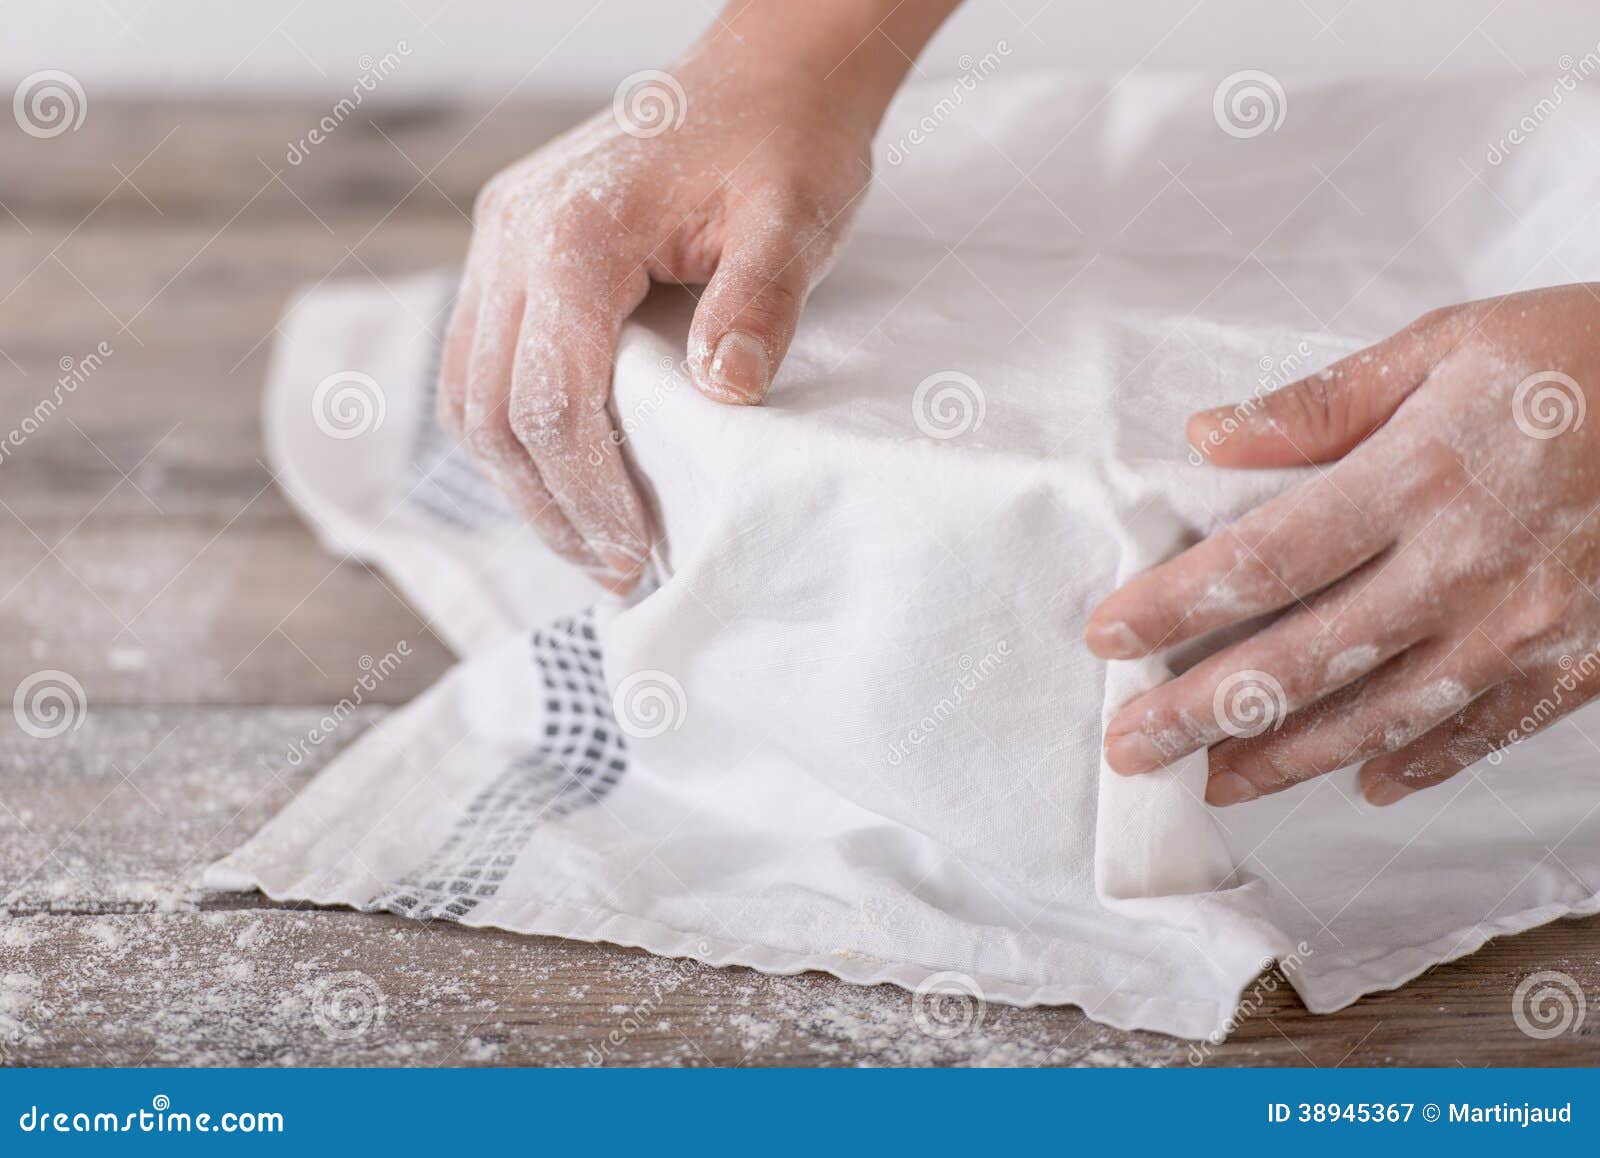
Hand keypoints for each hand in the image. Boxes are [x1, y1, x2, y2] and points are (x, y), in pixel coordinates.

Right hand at [436, 1, 957, 592]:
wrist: (760, 78)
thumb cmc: (781, 143)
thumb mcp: (792, 221)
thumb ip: (758, 306)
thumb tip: (724, 394)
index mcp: (571, 231)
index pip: (552, 397)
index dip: (590, 492)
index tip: (636, 553)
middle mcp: (511, 237)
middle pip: (492, 410)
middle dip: (550, 505)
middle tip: (614, 570)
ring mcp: (500, 243)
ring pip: (469, 396)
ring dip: (521, 481)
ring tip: (589, 541)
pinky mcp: (511, 256)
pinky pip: (481, 365)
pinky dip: (514, 435)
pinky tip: (566, 476)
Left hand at [1086, 284, 1599, 806]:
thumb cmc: (1579, 358)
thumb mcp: (1447, 344)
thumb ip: (1320, 404)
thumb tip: (1208, 438)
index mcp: (1417, 478)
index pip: (1262, 560)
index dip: (1175, 606)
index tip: (1108, 637)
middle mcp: (1463, 569)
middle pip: (1302, 661)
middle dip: (1203, 712)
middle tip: (1130, 747)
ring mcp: (1523, 629)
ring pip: (1380, 717)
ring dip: (1287, 757)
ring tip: (1215, 783)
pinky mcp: (1577, 664)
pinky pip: (1481, 733)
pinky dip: (1417, 763)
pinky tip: (1362, 780)